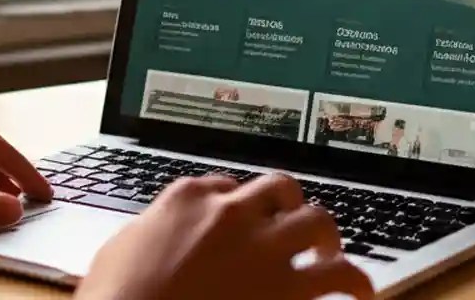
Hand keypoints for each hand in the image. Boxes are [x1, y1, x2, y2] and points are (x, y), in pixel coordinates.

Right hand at [77, 174, 372, 299]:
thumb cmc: (113, 299)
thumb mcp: (118, 252)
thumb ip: (148, 235)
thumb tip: (153, 240)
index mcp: (187, 197)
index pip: (225, 187)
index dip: (236, 208)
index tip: (238, 225)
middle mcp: (231, 212)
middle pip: (278, 189)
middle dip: (289, 205)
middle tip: (294, 226)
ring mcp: (262, 247)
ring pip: (316, 220)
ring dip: (326, 236)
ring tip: (330, 252)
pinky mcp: (288, 288)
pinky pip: (340, 274)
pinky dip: (357, 282)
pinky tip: (361, 293)